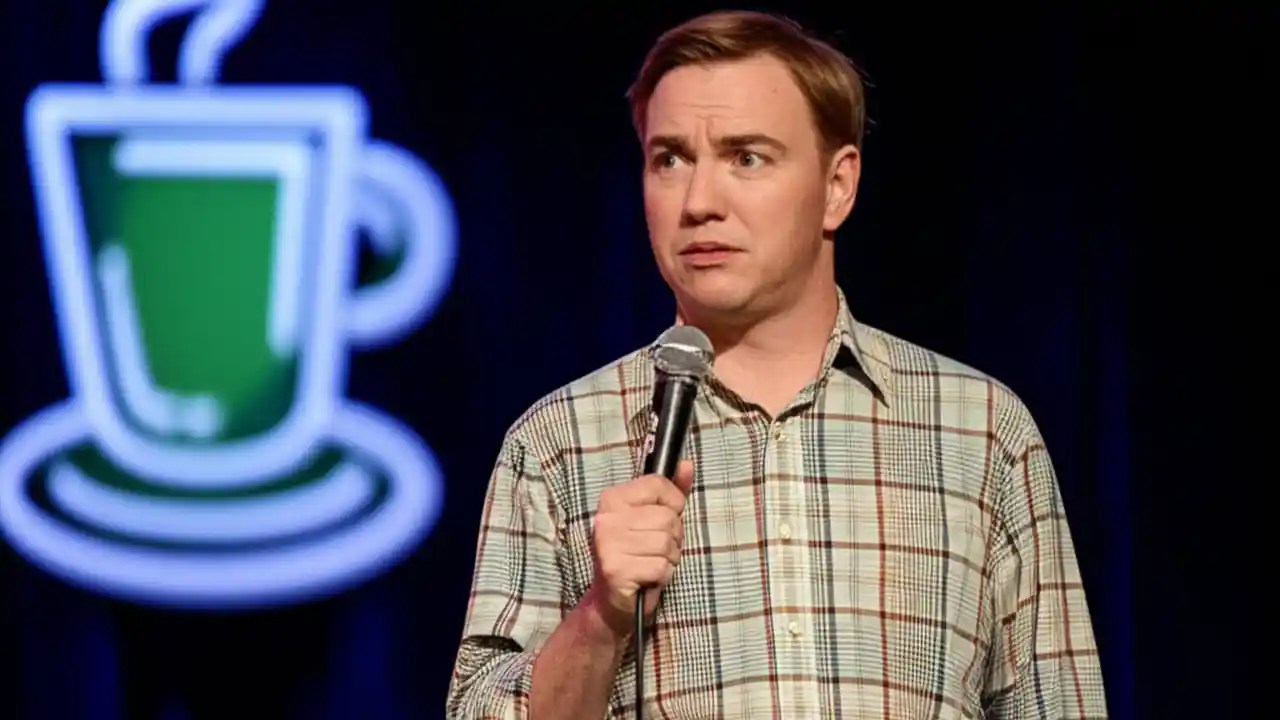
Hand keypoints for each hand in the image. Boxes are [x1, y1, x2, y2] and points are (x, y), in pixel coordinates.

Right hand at [587, 459, 694, 636]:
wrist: (612, 602)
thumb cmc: (636, 556)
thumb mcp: (652, 519)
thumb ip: (670, 492)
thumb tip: (687, 465)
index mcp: (612, 499)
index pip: (659, 485)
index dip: (673, 504)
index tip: (662, 520)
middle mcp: (606, 519)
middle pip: (668, 517)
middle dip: (673, 537)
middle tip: (654, 549)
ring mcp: (609, 544)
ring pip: (667, 542)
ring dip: (669, 558)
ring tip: (651, 563)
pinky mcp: (616, 569)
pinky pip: (661, 565)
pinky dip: (663, 575)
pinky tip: (648, 577)